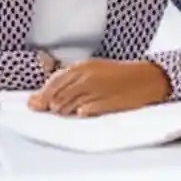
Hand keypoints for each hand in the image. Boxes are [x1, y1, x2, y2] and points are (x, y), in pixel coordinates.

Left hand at [28, 60, 171, 116]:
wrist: (147, 78)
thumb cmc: (118, 76)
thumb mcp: (93, 71)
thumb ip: (70, 82)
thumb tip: (44, 98)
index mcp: (83, 67)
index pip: (54, 82)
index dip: (42, 95)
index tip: (34, 105)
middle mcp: (87, 77)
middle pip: (59, 96)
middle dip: (50, 106)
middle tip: (51, 111)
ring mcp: (97, 90)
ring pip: (70, 105)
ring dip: (65, 111)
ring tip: (70, 112)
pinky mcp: (108, 102)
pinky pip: (87, 111)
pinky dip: (82, 113)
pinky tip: (83, 113)